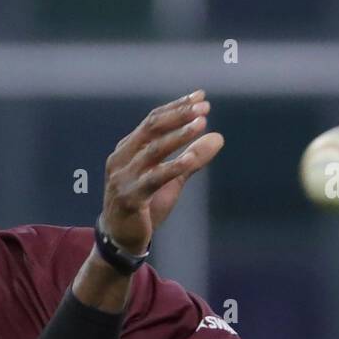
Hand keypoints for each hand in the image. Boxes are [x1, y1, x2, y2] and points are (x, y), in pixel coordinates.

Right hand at [100, 90, 224, 254]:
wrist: (121, 240)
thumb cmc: (143, 207)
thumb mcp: (170, 179)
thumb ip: (192, 158)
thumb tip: (218, 137)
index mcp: (127, 150)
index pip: (152, 121)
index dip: (177, 107)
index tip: (200, 97)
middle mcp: (121, 159)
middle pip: (152, 128)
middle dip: (179, 115)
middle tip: (204, 107)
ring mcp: (123, 178)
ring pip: (153, 150)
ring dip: (179, 135)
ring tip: (201, 124)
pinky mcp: (130, 198)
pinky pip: (154, 178)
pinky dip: (173, 167)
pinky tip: (190, 159)